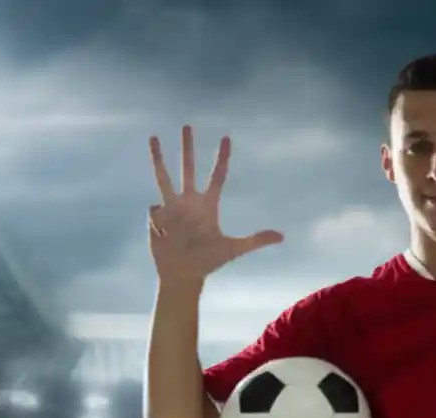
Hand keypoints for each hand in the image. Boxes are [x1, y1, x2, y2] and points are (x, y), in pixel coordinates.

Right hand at [148, 125, 282, 283]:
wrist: (182, 274)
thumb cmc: (208, 261)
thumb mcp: (233, 249)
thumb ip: (256, 240)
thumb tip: (282, 236)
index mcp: (208, 205)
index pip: (217, 176)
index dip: (222, 157)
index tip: (226, 138)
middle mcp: (189, 201)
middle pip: (189, 168)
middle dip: (188, 147)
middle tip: (188, 125)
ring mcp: (171, 207)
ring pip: (164, 175)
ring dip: (159, 157)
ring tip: (153, 136)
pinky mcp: (157, 215)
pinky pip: (156, 211)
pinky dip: (161, 224)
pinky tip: (165, 237)